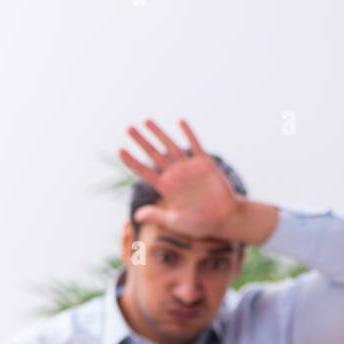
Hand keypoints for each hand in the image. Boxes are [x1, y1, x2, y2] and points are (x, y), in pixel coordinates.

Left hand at [119, 119, 276, 243]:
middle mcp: (174, 175)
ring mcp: (189, 167)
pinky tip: (180, 121)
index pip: (144, 171)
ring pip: (170, 146)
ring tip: (146, 120)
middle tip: (128, 128)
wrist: (224, 218)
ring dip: (159, 133)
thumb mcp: (176, 221)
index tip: (120, 150)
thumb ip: (157, 215)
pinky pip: (195, 144)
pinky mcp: (205, 163)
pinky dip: (188, 133)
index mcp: (165, 188)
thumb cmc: (200, 223)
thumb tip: (136, 216)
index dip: (132, 161)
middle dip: (141, 141)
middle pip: (153, 154)